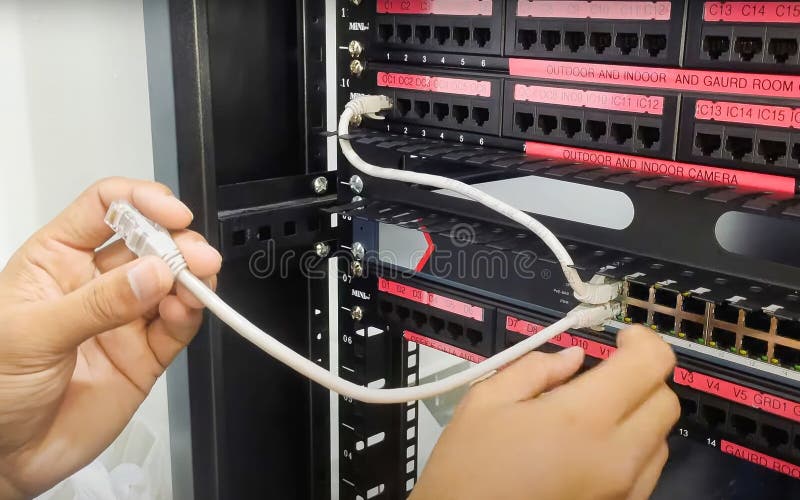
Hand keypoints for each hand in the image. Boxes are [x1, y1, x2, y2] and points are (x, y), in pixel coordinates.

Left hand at [0, 178, 220, 497]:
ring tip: (201, 280)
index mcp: (58, 259)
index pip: (106, 208)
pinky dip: (191, 313)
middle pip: (149, 241)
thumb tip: (151, 275)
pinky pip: (178, 325)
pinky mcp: (146, 353)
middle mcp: (95, 282)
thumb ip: (96, 304)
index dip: (141, 201)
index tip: (170, 214)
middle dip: (177, 242)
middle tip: (195, 257)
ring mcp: (124, 317)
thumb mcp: (31, 334)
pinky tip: (190, 307)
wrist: (3, 458)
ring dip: (192, 275)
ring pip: (171, 280)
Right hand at [412, 325, 678, 499]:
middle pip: (666, 400)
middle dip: (642, 377)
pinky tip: (591, 448)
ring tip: (593, 414)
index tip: (620, 338)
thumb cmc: (467, 468)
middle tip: (604, 373)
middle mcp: (617, 456)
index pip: (651, 364)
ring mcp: (625, 490)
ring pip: (661, 437)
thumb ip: (535, 369)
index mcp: (583, 418)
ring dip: (638, 415)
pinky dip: (632, 448)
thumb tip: (573, 359)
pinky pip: (646, 470)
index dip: (643, 340)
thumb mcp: (486, 401)